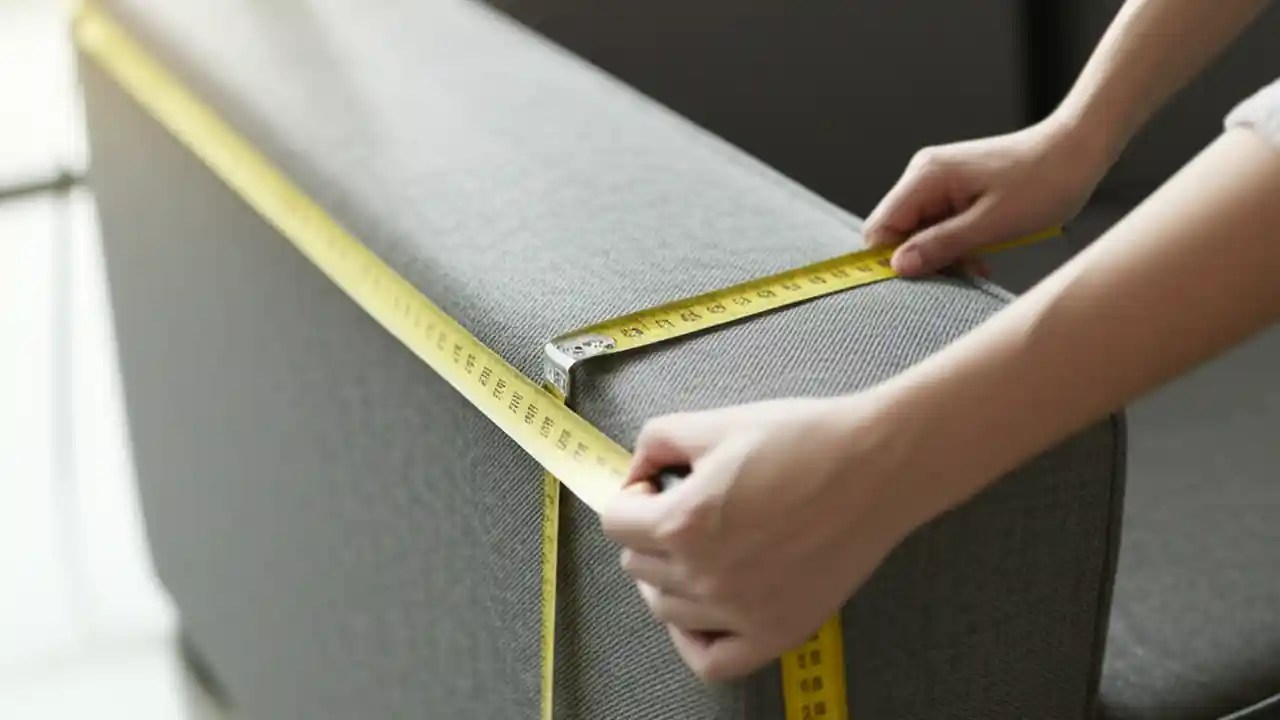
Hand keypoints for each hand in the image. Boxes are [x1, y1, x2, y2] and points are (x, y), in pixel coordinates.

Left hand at [600, 396, 916, 681]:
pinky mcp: (776, 632)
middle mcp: (707, 575)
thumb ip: (657, 441)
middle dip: (648, 532)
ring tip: (700, 547)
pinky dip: (694, 641)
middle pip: (637, 564)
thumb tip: (638, 469)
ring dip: (668, 577)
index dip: (630, 495)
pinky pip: (711, 661)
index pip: (614, 522)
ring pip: (665, 609)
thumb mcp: (717, 422)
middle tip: (683, 507)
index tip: (655, 486)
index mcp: (685, 522)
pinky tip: (704, 610)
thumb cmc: (805, 440)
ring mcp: (741, 610)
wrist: (877, 467)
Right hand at [863, 118, 1113, 276]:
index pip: (881, 227)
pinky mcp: (956, 188)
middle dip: (922, 259)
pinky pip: (940, 224)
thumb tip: (898, 266)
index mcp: (926, 177)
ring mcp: (940, 180)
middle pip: (898, 230)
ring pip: (920, 231)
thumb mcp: (992, 224)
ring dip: (943, 254)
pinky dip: (955, 244)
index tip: (916, 284)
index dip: (891, 259)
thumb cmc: (1043, 181)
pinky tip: (979, 255)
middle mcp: (925, 174)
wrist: (1078, 149)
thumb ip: (941, 245)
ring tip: (977, 264)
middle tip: (958, 275)